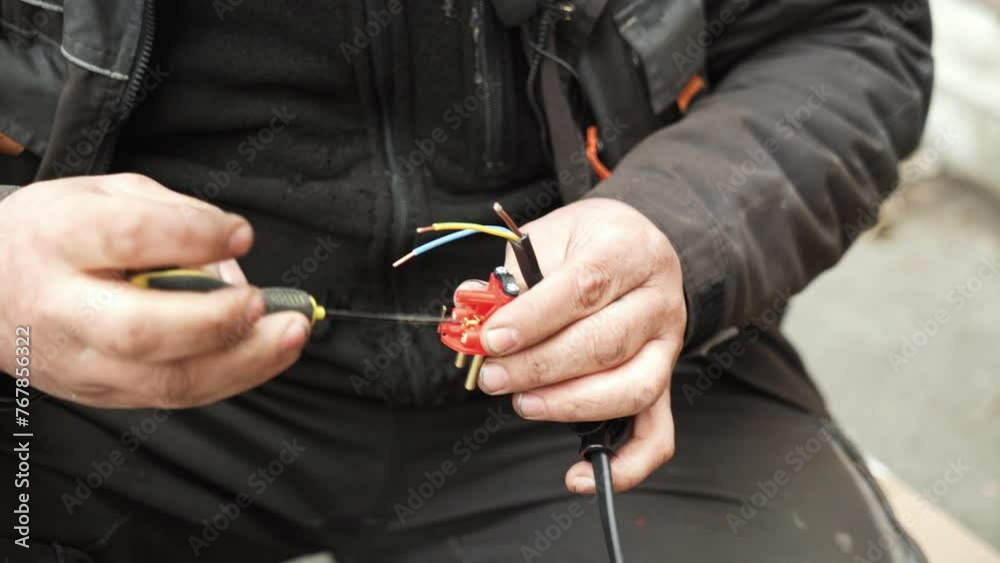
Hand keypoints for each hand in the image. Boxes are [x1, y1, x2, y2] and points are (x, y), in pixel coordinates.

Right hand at [0, 174, 309, 407]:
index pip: (129, 238)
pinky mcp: (102, 393)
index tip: (241, 231)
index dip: (193, 236)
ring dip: (243, 361)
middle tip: (266, 304)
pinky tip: (267, 356)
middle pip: (143, 329)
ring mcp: (80, 361)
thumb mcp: (106, 195)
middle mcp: (63, 307)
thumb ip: (172, 215)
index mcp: (59, 238)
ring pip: (166, 379)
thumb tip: (232, 251)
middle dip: (217, 320)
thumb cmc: (59, 233)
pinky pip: (175, 396)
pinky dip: (231, 378)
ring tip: (291, 333)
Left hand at [477, 198, 686, 492]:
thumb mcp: (545, 238)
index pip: (583, 288)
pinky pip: (657, 434)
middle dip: (540, 367)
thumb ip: (510, 277)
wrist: (632, 242)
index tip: (491, 339)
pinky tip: (578, 475)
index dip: (533, 318)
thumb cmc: (583, 242)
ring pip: (632, 389)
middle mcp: (658, 299)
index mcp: (627, 250)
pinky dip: (624, 465)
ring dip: (569, 405)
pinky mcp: (664, 382)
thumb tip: (469, 308)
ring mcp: (666, 345)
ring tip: (522, 403)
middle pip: (605, 343)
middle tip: (491, 376)